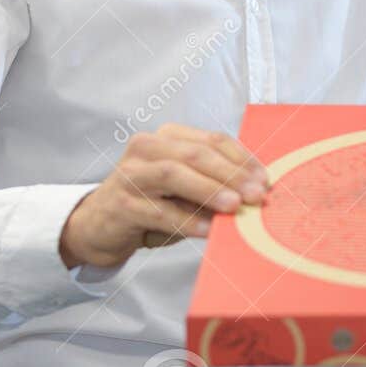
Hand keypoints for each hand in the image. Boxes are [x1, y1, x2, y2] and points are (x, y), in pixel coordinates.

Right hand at [58, 124, 269, 269]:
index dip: (242, 159)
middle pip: (196, 154)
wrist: (100, 226)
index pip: (212, 140)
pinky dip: (187, 219)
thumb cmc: (152, 204)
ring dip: (209, 190)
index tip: (265, 179)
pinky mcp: (121, 203)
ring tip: (235, 206)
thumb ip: (214, 185)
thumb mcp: (186, 190)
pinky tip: (207, 229)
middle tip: (256, 194)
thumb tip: (255, 194)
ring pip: (175, 174)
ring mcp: (130, 173)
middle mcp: (147, 148)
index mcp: (168, 137)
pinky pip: (159, 210)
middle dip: (231, 174)